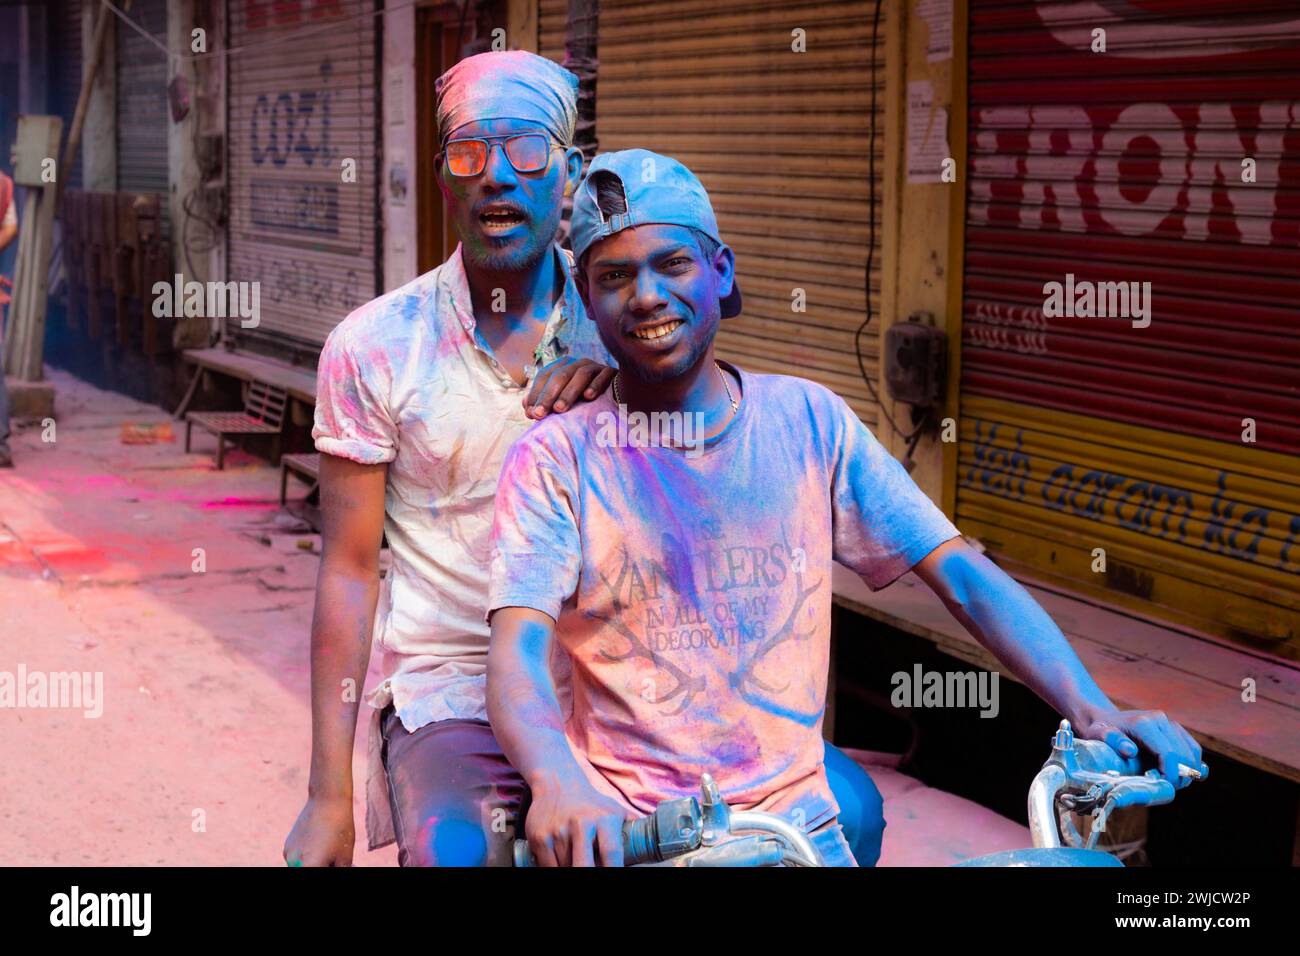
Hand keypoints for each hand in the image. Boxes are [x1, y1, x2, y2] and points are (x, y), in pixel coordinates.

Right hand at [283, 794, 355, 865]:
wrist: (327, 800)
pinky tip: (319, 845)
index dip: (327, 868)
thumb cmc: (340, 828)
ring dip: (312, 864)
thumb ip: (340, 869)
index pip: (317, 875)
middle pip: (308, 870)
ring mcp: (288, 854)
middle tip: (331, 860)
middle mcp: (294, 863)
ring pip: (301, 867)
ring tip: (327, 851)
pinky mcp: (287, 846)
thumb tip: (342, 871)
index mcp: (310, 867)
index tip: (332, 864)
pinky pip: (297, 859)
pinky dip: (306, 858)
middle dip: (320, 867)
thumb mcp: (345, 855)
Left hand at [524, 357, 614, 418]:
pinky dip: (595, 385)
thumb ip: (546, 403)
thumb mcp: (564, 404)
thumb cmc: (585, 406)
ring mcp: (596, 366)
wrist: (617, 400)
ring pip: (581, 375)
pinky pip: (604, 376)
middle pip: (560, 376)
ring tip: (560, 410)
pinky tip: (588, 397)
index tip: (530, 414)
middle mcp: (578, 364)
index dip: (536, 394)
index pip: (545, 376)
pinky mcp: (613, 372)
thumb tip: (527, 408)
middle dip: (548, 396)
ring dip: (569, 393)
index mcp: (563, 367)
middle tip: (540, 415)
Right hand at [525, 776, 628, 866]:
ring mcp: (558, 831)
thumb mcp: (615, 810)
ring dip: (572, 868)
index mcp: (604, 819)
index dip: (614, 869)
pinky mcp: (539, 837)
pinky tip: (562, 859)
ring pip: (566, 868)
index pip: (612, 852)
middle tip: (592, 869)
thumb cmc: (591, 802)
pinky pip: (548, 867)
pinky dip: (555, 867)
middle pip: (585, 866)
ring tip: (577, 857)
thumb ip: (632, 827)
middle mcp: (581, 824)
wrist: (557, 781)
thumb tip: (654, 842)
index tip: (616, 876)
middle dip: (588, 873)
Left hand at [1076, 709, 1204, 788]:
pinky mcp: (1176, 729)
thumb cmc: (1100, 730)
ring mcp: (1171, 723)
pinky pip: (1193, 748)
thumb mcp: (1098, 735)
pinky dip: (1191, 763)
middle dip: (1179, 775)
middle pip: (1183, 754)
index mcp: (1144, 723)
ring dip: (1187, 771)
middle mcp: (1161, 720)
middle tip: (1165, 787)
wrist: (1104, 718)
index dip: (1171, 774)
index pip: (1168, 753)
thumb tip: (1130, 750)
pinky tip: (1177, 773)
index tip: (1163, 786)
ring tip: (1170, 781)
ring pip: (1192, 752)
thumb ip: (1112, 740)